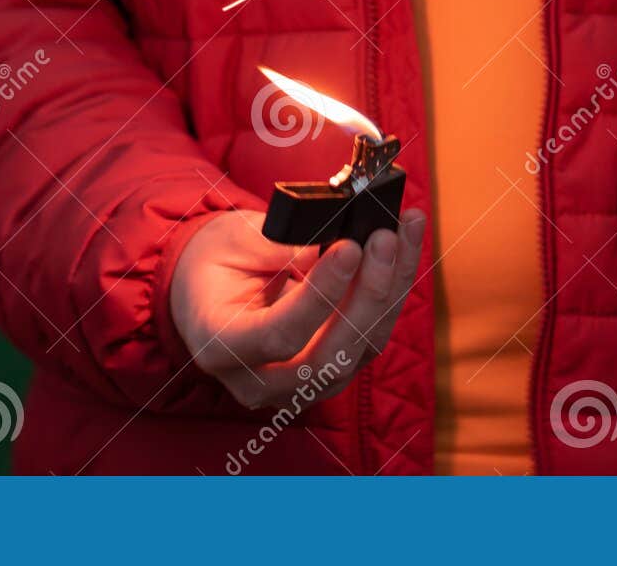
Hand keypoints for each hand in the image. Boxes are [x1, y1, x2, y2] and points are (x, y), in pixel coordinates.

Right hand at [169, 208, 424, 409]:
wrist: (212, 287)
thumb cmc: (219, 261)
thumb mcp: (235, 242)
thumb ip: (282, 248)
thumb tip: (338, 245)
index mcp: (220, 347)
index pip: (279, 335)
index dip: (320, 296)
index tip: (349, 248)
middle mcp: (260, 380)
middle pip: (329, 358)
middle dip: (367, 295)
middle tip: (385, 238)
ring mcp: (300, 385)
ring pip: (359, 350)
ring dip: (389, 289)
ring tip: (402, 232)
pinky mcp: (332, 372)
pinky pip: (370, 338)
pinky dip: (391, 291)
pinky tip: (403, 247)